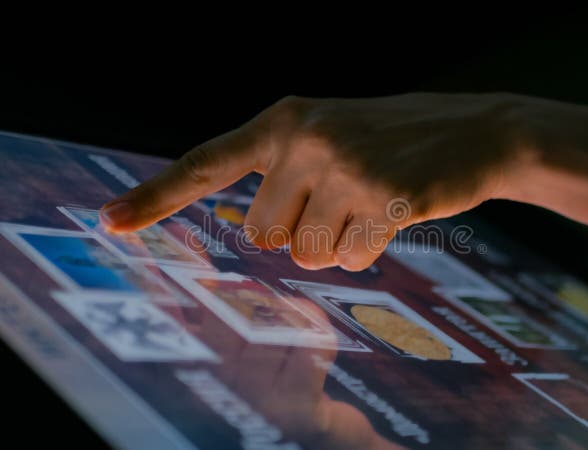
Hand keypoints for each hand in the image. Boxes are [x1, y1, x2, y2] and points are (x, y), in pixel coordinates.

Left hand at [101, 94, 527, 269]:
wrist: (478, 131)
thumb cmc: (393, 141)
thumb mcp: (329, 135)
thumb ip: (282, 173)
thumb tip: (256, 235)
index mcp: (284, 120)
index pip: (206, 163)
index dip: (155, 197)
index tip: (109, 223)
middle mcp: (305, 139)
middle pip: (263, 234)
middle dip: (299, 234)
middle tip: (342, 201)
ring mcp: (345, 167)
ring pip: (308, 255)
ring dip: (337, 245)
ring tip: (372, 203)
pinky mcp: (384, 198)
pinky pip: (352, 260)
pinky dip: (371, 249)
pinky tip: (397, 211)